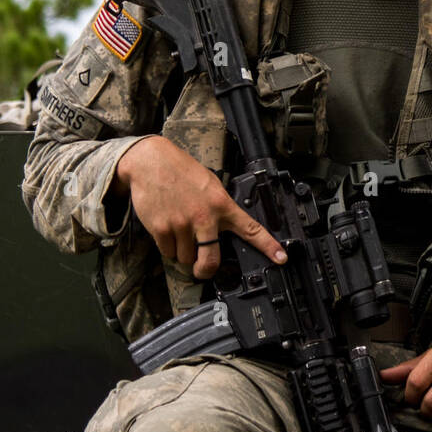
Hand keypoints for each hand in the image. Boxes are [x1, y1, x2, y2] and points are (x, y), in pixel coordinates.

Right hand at [111, 135, 286, 279]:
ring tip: (180, 232)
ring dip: (183, 253)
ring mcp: (182, 225)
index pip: (251, 229)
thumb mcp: (211, 185)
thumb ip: (220, 207)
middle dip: (205, 269)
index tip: (281, 258)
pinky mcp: (161, 229)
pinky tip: (168, 229)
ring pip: (185, 258)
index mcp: (221, 205)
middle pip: (210, 260)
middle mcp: (204, 217)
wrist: (150, 162)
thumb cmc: (181, 171)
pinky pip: (168, 252)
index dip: (268, 246)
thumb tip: (224, 228)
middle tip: (203, 269)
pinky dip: (168, 247)